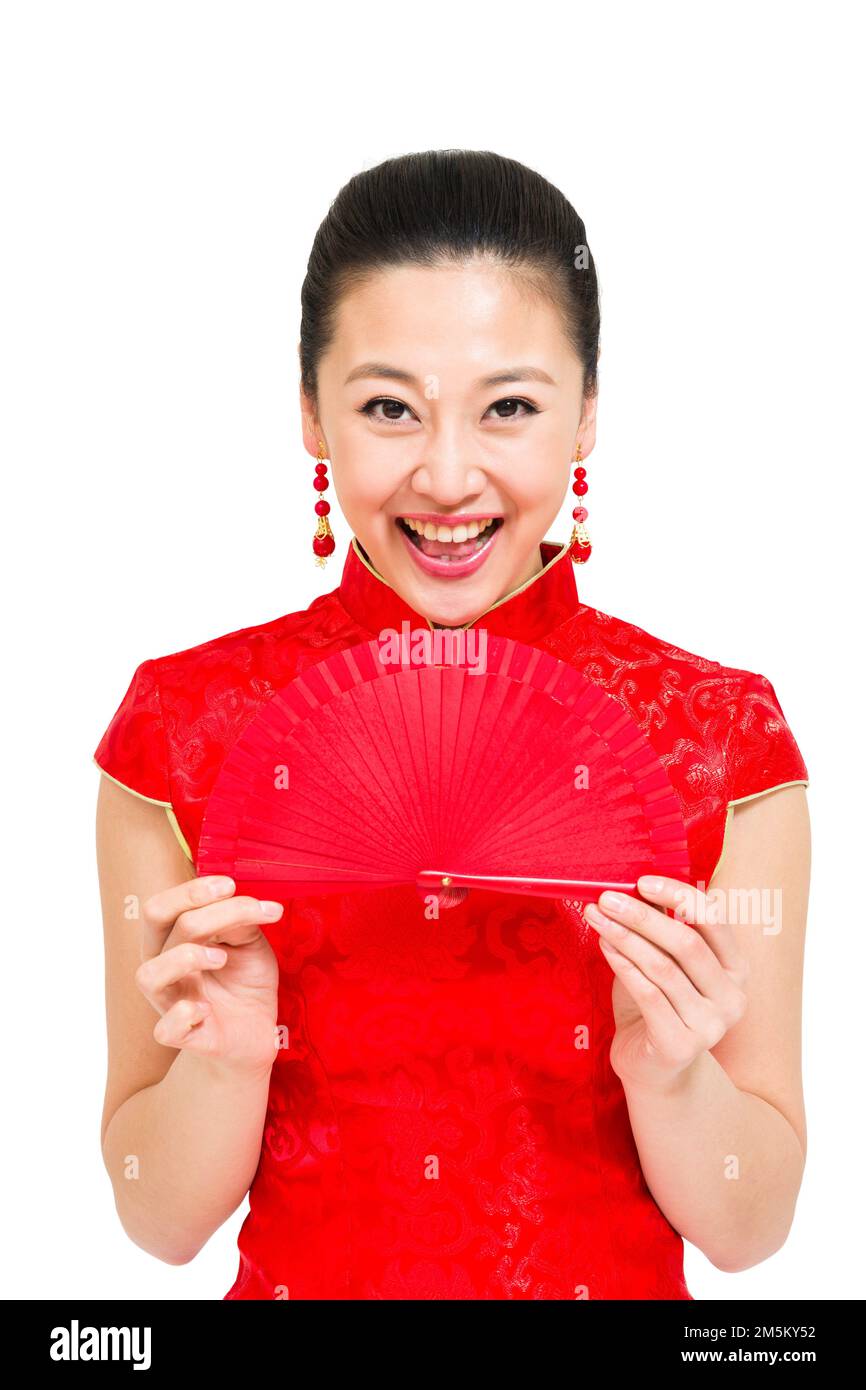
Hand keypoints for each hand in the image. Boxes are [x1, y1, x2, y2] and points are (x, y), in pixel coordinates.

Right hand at [135, 875, 282, 1074]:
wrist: (254, 1032)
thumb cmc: (243, 981)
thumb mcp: (249, 943)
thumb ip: (240, 921)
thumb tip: (237, 899)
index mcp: (174, 939)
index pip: (167, 904)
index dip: (195, 888)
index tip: (230, 884)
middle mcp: (165, 966)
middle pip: (154, 921)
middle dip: (190, 900)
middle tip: (229, 894)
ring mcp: (170, 1001)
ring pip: (149, 974)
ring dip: (186, 956)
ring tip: (222, 958)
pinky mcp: (184, 1036)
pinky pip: (166, 1030)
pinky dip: (183, 1016)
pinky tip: (205, 1010)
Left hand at [583, 875, 747, 1092]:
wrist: (652, 1066)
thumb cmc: (656, 1005)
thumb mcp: (664, 962)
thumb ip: (660, 930)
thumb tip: (634, 884)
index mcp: (735, 968)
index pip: (714, 919)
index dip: (678, 895)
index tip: (642, 881)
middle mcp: (732, 997)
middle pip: (687, 943)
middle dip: (643, 916)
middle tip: (607, 898)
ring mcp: (711, 1025)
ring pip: (663, 968)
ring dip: (625, 936)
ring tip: (597, 917)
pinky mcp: (681, 1045)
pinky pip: (649, 995)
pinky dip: (623, 965)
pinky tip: (604, 945)